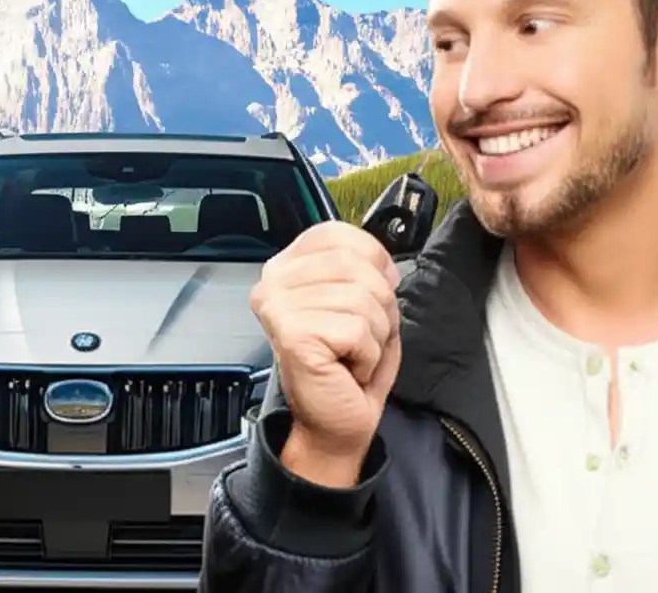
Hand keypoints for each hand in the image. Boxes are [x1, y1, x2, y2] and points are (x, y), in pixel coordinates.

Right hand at [250, 220, 401, 486]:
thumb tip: (383, 262)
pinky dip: (367, 356)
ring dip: (373, 336)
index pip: (338, 234)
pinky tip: (346, 368)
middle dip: (379, 307)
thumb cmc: (348, 366)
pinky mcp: (292, 334)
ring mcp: (278, 307)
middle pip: (358, 265)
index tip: (370, 298)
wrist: (335, 423)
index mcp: (287, 267)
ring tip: (350, 355)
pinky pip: (358, 330)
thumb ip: (364, 269)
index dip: (372, 262)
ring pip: (364, 299)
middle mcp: (274, 281)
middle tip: (358, 338)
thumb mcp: (361, 303)